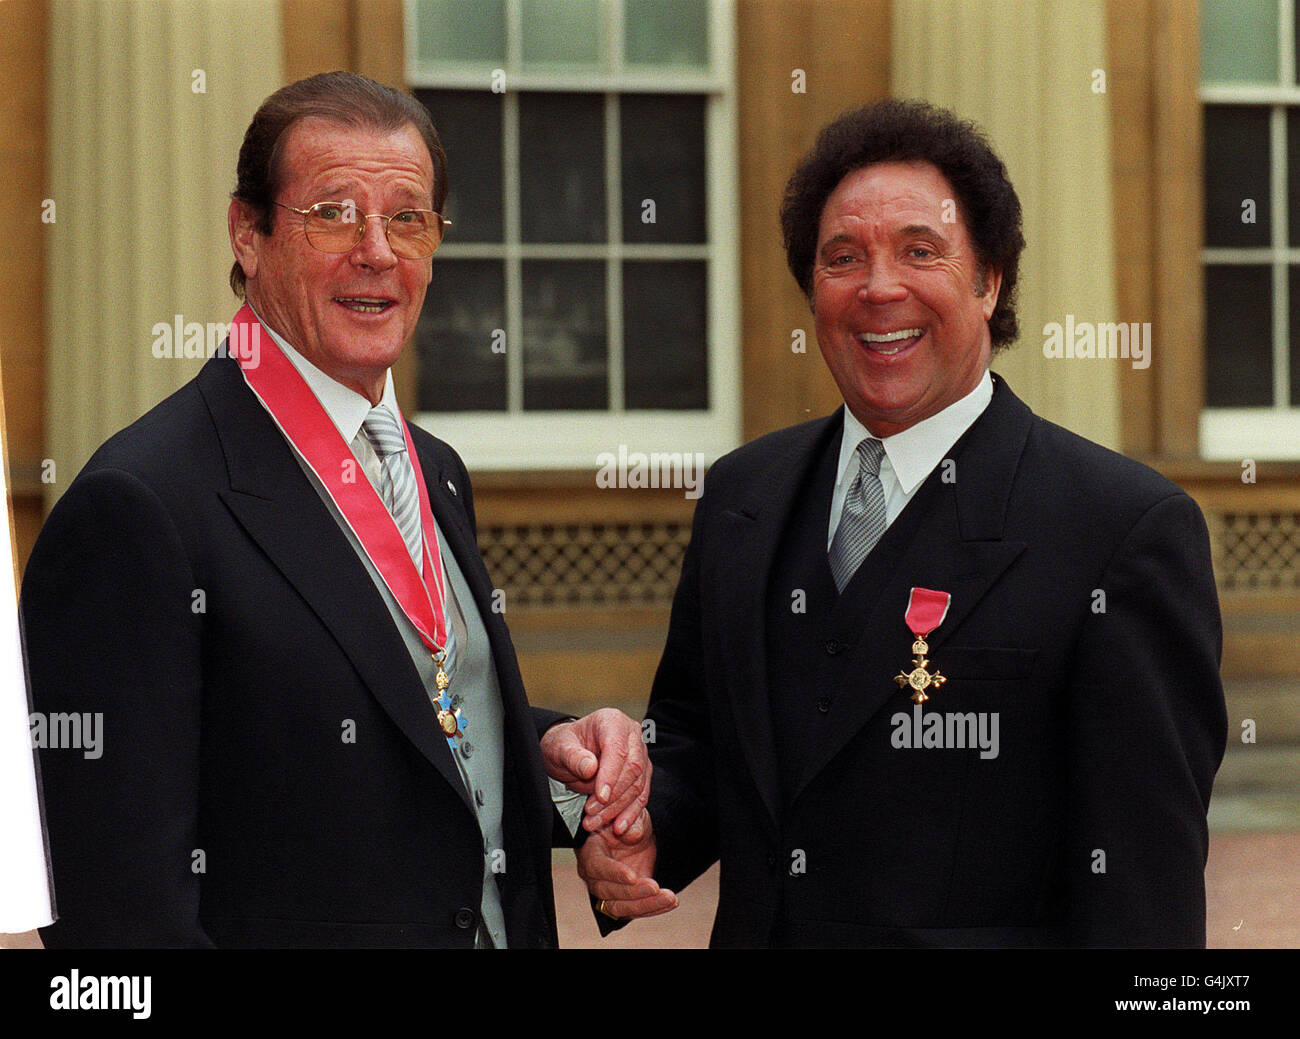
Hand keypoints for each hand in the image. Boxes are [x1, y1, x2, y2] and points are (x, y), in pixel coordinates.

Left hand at [540, 708, 649, 835]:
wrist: (568, 752)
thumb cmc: (564, 745)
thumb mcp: (559, 748)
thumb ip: (573, 756)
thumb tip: (591, 768)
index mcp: (612, 721)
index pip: (617, 749)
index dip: (611, 775)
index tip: (599, 796)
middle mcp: (632, 734)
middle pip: (632, 768)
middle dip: (613, 796)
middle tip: (590, 813)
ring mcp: (640, 754)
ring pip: (637, 785)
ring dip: (618, 808)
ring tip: (594, 823)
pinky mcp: (642, 773)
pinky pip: (641, 795)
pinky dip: (630, 813)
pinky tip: (617, 827)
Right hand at [577, 809, 676, 920]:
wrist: (636, 834)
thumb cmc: (628, 821)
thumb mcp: (630, 814)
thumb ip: (630, 824)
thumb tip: (631, 834)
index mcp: (590, 851)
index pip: (597, 866)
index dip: (614, 873)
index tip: (633, 876)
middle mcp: (593, 875)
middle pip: (607, 891)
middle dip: (633, 892)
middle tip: (655, 887)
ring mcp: (606, 890)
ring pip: (619, 907)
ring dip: (645, 905)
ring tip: (669, 898)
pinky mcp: (621, 900)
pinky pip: (633, 910)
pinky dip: (653, 908)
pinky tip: (670, 902)